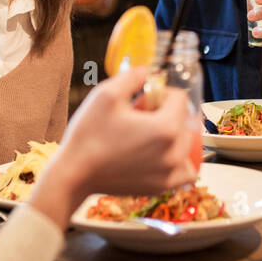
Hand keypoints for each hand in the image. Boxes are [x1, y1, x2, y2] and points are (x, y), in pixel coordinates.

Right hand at [31, 68, 199, 228]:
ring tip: (152, 134)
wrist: (74, 175)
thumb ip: (133, 76)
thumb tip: (149, 71)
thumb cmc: (88, 134)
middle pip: (185, 121)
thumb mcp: (106, 94)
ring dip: (176, 135)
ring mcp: (169, 174)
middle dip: (168, 113)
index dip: (161, 91)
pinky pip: (185, 172)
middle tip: (142, 115)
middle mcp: (174, 153)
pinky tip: (162, 155)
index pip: (180, 98)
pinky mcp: (161, 188)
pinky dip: (179, 162)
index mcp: (166, 127)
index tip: (143, 97)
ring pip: (187, 145)